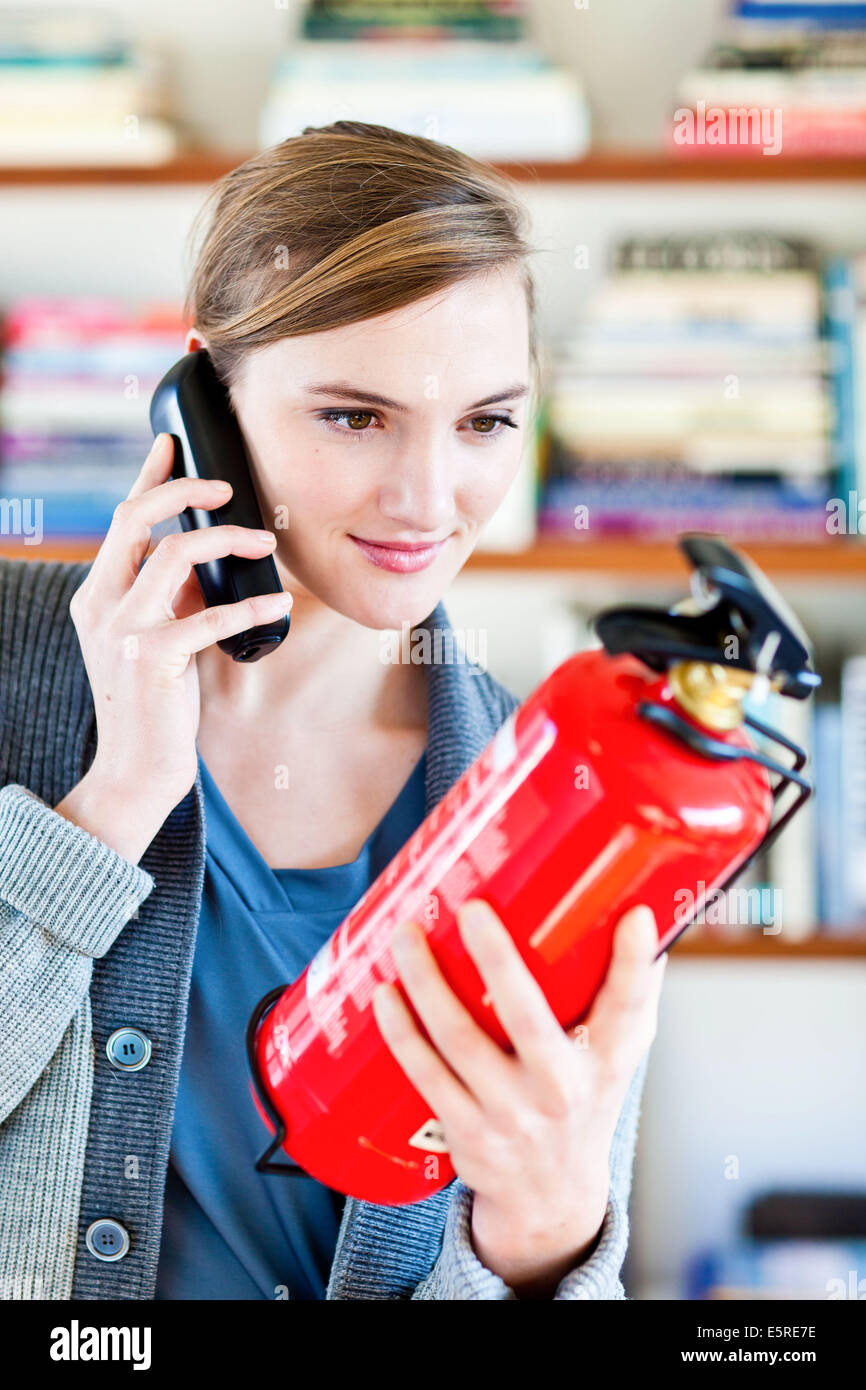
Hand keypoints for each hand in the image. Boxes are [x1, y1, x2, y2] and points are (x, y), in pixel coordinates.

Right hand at [59, 433, 292, 859]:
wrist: (135, 768)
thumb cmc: (155, 703)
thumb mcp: (157, 639)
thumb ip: (173, 599)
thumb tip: (209, 559)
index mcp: (97, 594)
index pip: (121, 520)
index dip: (148, 476)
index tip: (174, 444)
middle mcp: (101, 605)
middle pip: (136, 519)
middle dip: (184, 491)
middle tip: (229, 489)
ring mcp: (123, 632)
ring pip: (173, 556)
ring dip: (225, 540)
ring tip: (263, 541)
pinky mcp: (153, 662)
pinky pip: (209, 618)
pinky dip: (250, 606)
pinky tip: (277, 602)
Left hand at [372, 899, 666, 1298]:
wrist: (551, 1196)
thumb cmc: (583, 1097)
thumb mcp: (619, 1052)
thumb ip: (631, 986)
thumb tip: (639, 912)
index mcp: (606, 1060)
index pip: (628, 1006)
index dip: (632, 961)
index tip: (634, 916)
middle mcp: (561, 1089)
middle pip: (528, 1017)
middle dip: (498, 960)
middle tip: (472, 909)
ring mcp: (510, 1115)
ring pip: (461, 1041)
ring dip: (427, 984)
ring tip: (406, 936)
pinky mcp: (467, 1133)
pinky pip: (426, 1076)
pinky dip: (402, 1034)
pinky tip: (385, 996)